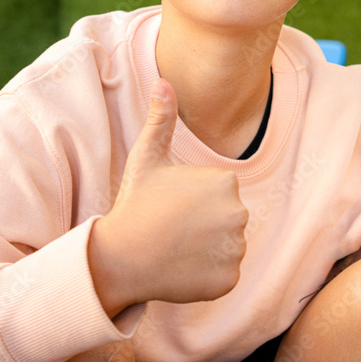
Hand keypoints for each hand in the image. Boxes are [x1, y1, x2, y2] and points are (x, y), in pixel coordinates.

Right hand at [89, 79, 248, 316]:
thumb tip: (163, 81)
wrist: (121, 257)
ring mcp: (235, 249)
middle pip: (227, 219)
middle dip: (204, 224)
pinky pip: (225, 275)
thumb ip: (161, 120)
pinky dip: (207, 275)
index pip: (221, 192)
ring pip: (227, 247)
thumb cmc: (135, 203)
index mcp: (226, 181)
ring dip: (206, 250)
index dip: (194, 200)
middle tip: (171, 228)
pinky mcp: (230, 280)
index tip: (171, 205)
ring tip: (175, 248)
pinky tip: (182, 268)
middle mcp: (239, 213)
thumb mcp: (147, 157)